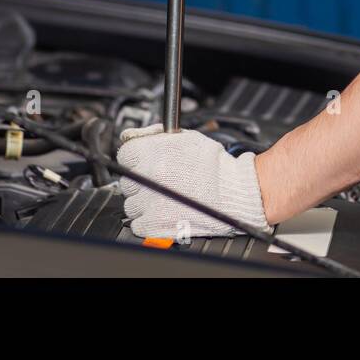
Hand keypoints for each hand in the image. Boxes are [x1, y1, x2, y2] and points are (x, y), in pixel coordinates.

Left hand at [115, 124, 272, 239]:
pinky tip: (165, 212)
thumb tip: (129, 136)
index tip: (144, 163)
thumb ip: (154, 135)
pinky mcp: (155, 224)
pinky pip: (138, 224)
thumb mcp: (186, 137)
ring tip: (166, 198)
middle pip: (127, 180)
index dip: (136, 159)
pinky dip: (148, 221)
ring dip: (144, 202)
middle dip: (141, 181)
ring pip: (131, 203)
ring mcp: (149, 202)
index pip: (125, 154)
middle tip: (161, 182)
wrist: (234, 192)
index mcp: (153, 153)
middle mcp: (148, 177)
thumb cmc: (214, 165)